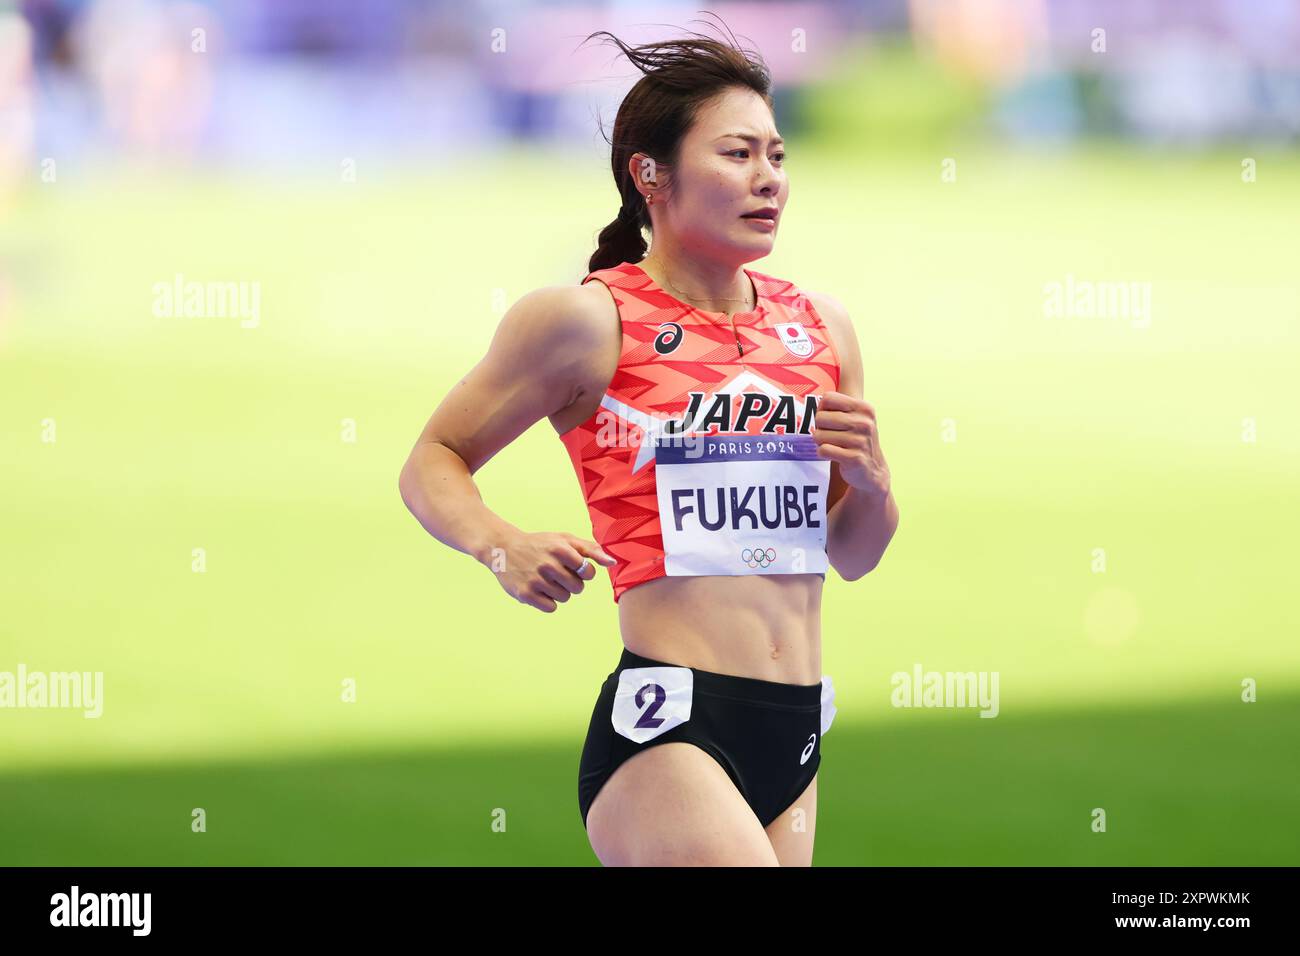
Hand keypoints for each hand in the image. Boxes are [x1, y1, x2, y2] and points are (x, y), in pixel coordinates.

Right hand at [491, 531, 615, 612]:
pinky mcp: (525, 594)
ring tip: (547, 579)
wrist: (504, 549)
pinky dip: (549, 601)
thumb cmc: (541, 544)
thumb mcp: (564, 539)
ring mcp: (535, 580)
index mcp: (560, 549)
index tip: (574, 567)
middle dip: (572, 583)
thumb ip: (590, 549)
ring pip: (565, 598)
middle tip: (558, 574)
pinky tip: (540, 589)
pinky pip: (551, 607)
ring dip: (560, 591)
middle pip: (578, 588)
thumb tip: (613, 562)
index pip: (589, 572)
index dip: (584, 572)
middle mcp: (547, 564)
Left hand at [812, 391, 890, 502]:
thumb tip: (819, 404)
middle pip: (820, 417)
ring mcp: (860, 441)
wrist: (873, 470)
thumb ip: (837, 407)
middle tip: (832, 436)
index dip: (822, 409)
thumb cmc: (857, 440)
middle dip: (820, 428)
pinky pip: (823, 450)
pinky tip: (835, 455)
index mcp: (864, 408)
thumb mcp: (855, 418)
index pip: (828, 398)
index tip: (830, 420)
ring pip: (819, 435)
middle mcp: (864, 423)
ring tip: (835, 446)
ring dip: (821, 443)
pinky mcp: (854, 458)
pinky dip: (823, 454)